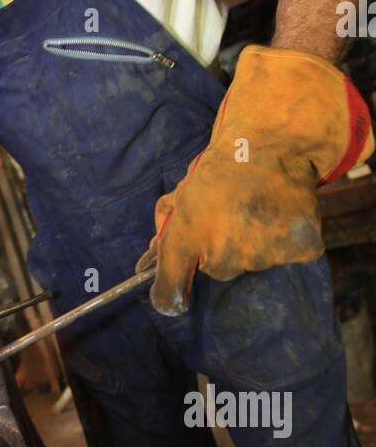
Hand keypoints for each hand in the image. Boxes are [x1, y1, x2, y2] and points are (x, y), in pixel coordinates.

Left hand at [136, 45, 373, 314]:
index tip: (171, 301)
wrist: (270, 144)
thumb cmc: (219, 171)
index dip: (169, 297)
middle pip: (219, 268)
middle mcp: (223, 254)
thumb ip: (164, 230)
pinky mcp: (299, 249)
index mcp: (187, 238)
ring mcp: (263, 255)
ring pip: (253, 261)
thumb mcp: (181, 196)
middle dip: (220, 247)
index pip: (171, 289)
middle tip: (230, 213)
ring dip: (254, 241)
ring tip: (257, 207)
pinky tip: (280, 212)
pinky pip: (287, 254)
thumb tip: (148, 261)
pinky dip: (285, 237)